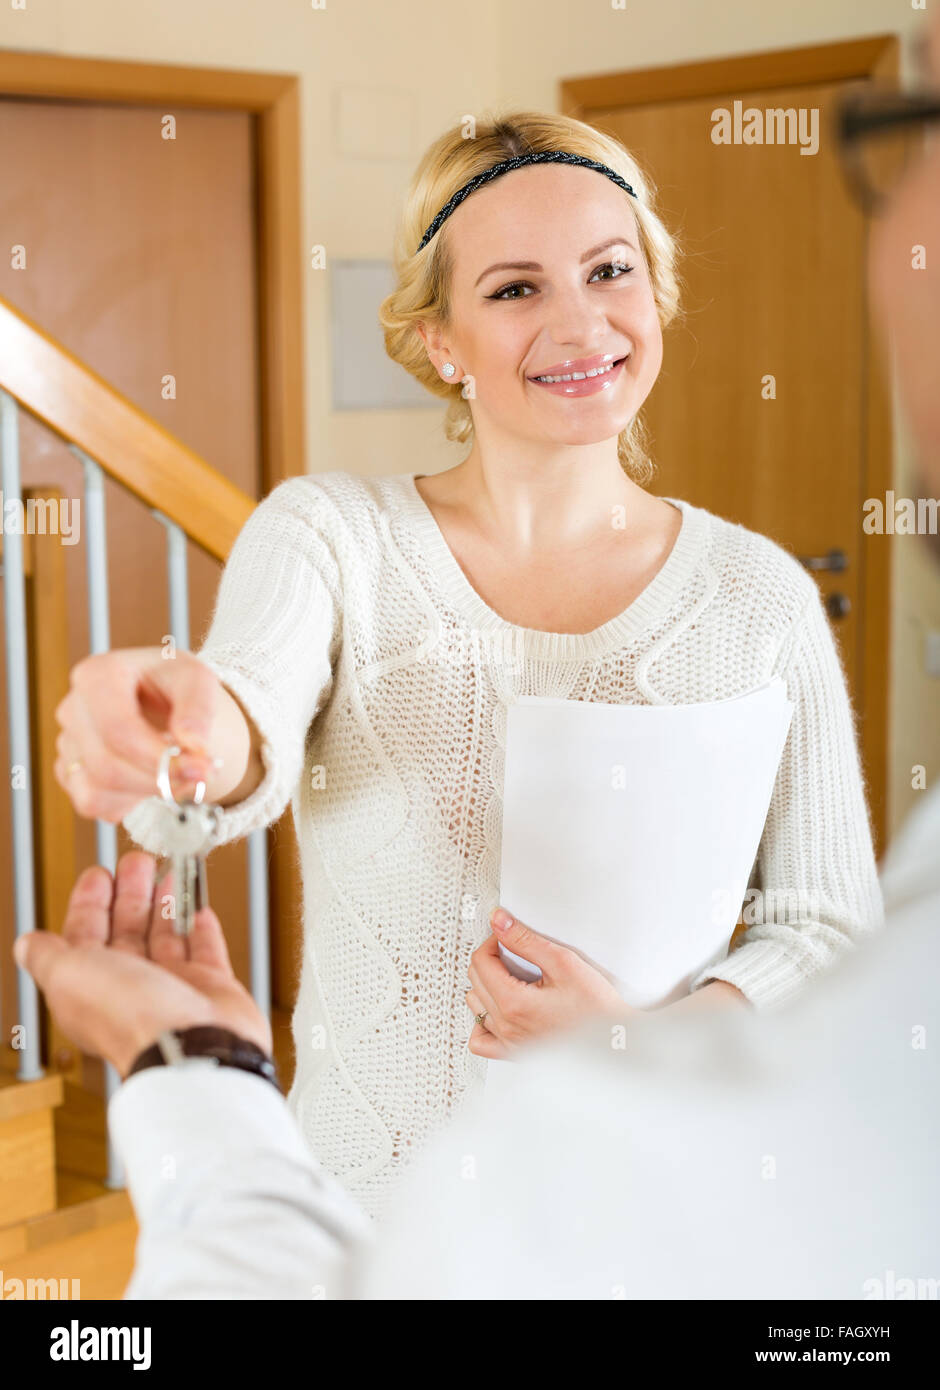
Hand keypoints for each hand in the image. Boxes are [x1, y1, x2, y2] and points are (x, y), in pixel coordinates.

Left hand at [13, 852, 271, 1077]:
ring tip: (168, 874)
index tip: (99, 876)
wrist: (192, 1044)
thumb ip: (46, 956)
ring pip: (167, 937)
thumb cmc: (132, 1016)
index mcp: (92, 987)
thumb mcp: (69, 974)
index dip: (90, 904)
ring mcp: (173, 988)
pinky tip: (198, 909)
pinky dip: (202, 928)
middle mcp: (131, 988)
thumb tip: (27, 945)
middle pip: (128, 932)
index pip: (85, 937)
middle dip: (130, 894)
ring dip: (165, 903)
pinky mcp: (210, 988)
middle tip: (138, 864)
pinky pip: (206, 951)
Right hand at [53, 647, 246, 822]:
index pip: (118, 728)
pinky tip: (152, 779)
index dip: (158, 757)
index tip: (200, 768)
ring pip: (99, 788)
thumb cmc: (176, 685)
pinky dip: (130, 801)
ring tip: (180, 772)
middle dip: (160, 778)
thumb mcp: (198, 680)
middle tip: (201, 775)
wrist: (169, 702)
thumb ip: (198, 708)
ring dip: (149, 790)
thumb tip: (193, 743)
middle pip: (107, 764)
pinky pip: (94, 803)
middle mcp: (74, 708)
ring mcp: (68, 742)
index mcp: (98, 675)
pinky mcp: (70, 772)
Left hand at [465, 908, 633, 1059]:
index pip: (481, 961)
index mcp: (515, 1003)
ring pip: (475, 1007)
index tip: (509, 937)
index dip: (493, 941)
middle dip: (489, 959)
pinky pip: (482, 1041)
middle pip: (475, 981)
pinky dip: (482, 1022)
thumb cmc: (598, 1008)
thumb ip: (526, 940)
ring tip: (508, 977)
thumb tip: (499, 922)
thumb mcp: (564, 962)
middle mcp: (507, 1027)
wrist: (616, 1039)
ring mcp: (510, 1043)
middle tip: (512, 951)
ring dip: (485, 986)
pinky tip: (498, 1009)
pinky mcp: (517, 1053)